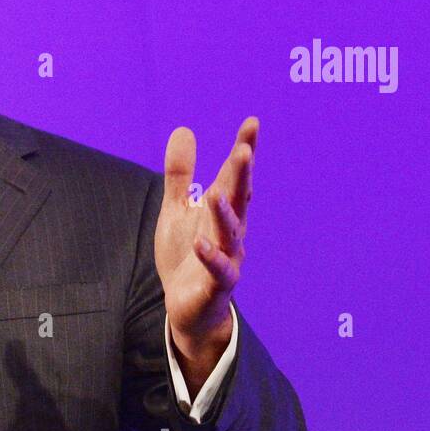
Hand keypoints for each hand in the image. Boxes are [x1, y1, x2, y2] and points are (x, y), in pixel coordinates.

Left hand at [154, 118, 256, 370]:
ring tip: (216, 195)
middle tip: (244, 151)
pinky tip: (200, 244)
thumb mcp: (177, 210)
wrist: (188, 308)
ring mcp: (227, 259)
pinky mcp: (215, 286)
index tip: (252, 123)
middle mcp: (230, 232)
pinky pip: (219, 272)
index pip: (234, 177)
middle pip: (239, 201)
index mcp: (221, 212)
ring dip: (225, 216)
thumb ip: (181, 175)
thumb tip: (184, 130)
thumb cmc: (186, 256)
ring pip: (230, 235)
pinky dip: (211, 258)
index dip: (243, 150)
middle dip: (242, 177)